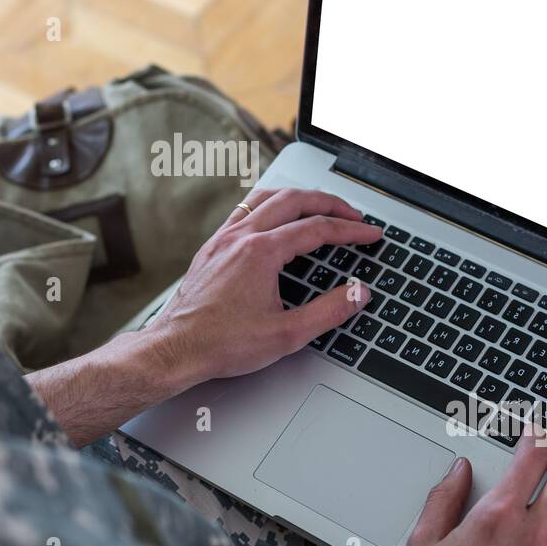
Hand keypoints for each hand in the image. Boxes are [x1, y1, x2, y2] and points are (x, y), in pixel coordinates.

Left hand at [147, 187, 381, 389]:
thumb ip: (329, 311)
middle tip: (352, 215)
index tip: (370, 234)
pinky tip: (275, 218)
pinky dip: (269, 205)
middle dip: (330, 203)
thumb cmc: (221, 343)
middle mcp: (241, 237)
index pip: (318, 229)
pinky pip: (245, 210)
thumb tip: (358, 294)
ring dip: (298, 197)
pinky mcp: (212, 247)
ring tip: (319, 207)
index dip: (351, 230)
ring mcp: (223, 239)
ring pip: (266, 197)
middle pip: (294, 200)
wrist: (176, 348)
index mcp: (261, 252)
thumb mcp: (287, 334)